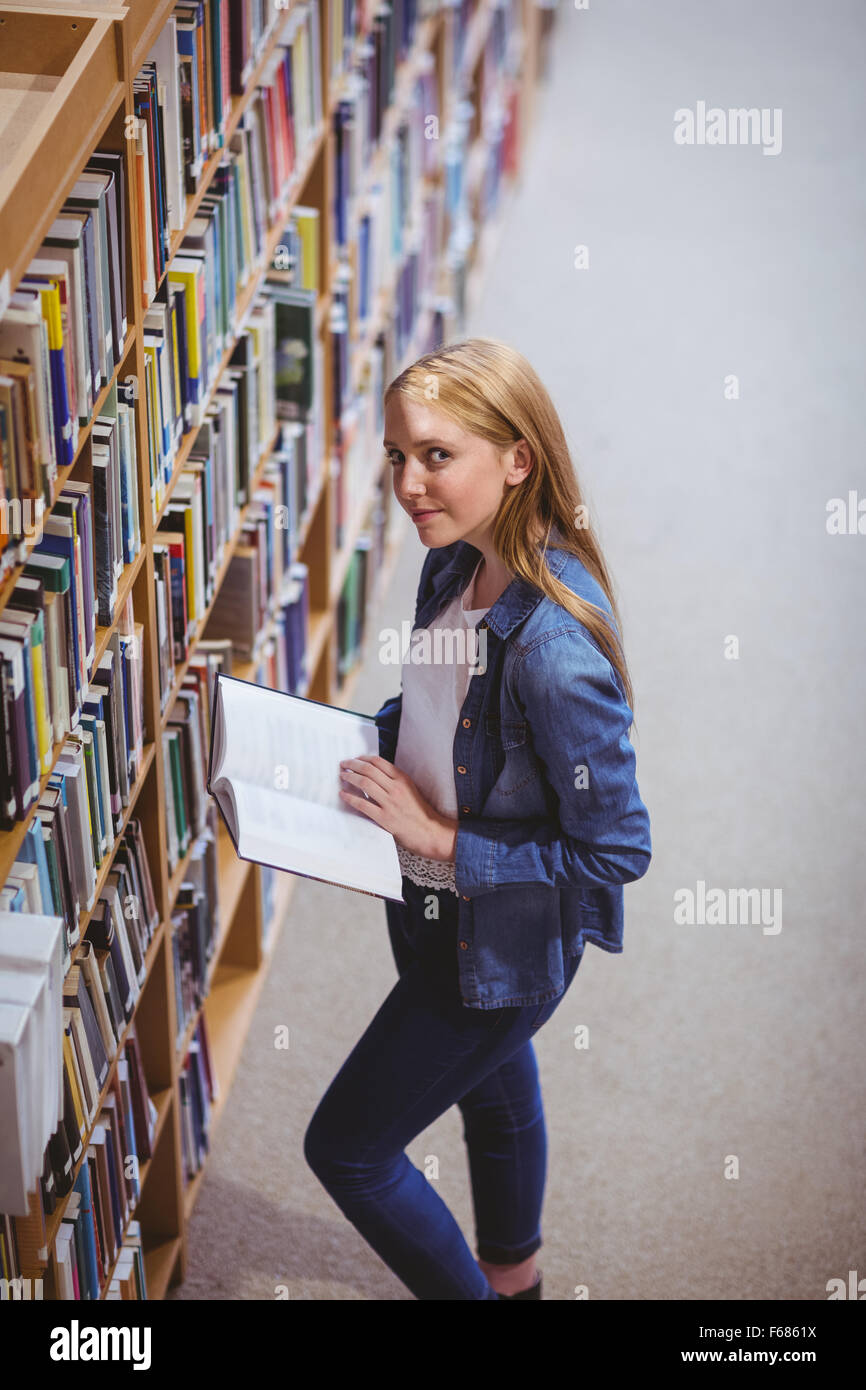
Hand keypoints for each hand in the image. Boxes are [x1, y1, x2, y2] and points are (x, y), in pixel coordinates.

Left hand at [338, 755, 457, 861]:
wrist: (428, 831)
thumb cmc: (418, 811)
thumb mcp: (410, 788)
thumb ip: (395, 779)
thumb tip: (374, 771)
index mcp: (402, 779)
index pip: (379, 762)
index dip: (363, 758)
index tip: (355, 759)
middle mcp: (396, 788)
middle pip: (369, 770)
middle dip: (353, 765)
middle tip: (344, 764)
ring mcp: (389, 803)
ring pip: (364, 783)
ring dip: (350, 777)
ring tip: (342, 776)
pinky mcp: (384, 818)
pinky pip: (362, 804)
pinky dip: (350, 797)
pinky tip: (343, 794)